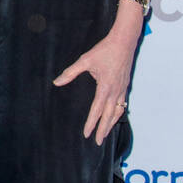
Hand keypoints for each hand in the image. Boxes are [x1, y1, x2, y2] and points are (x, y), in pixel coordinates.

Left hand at [53, 28, 137, 145]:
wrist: (124, 41)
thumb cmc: (104, 50)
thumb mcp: (85, 60)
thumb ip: (70, 73)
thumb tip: (57, 82)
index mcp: (105, 87)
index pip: (96, 110)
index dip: (90, 124)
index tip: (86, 134)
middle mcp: (115, 91)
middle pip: (109, 116)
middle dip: (103, 130)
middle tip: (97, 142)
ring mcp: (122, 89)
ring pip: (117, 111)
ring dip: (111, 123)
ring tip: (106, 132)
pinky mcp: (125, 85)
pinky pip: (122, 103)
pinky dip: (118, 112)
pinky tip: (115, 115)